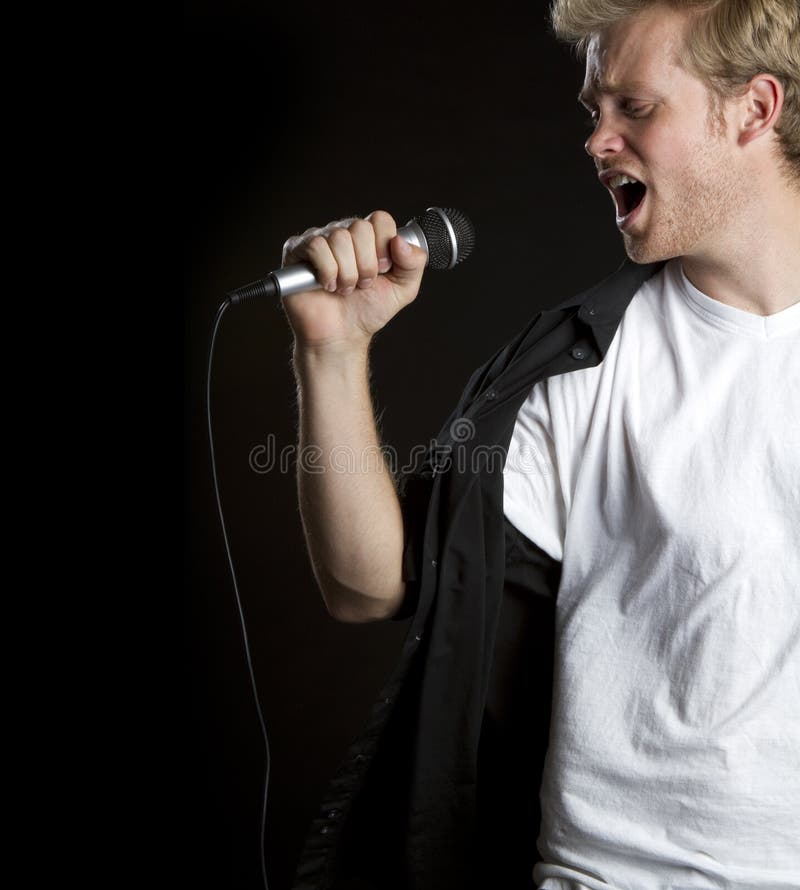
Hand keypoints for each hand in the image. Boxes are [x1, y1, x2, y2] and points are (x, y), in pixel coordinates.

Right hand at [281, 210, 426, 351]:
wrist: (341, 336)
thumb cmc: (366, 312)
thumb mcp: (403, 290)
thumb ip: (414, 263)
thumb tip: (400, 241)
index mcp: (368, 238)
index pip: (380, 220)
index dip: (384, 247)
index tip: (382, 270)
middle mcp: (343, 233)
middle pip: (360, 228)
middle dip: (366, 265)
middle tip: (362, 284)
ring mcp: (320, 241)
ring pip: (338, 237)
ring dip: (346, 273)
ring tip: (344, 289)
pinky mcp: (297, 251)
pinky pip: (316, 246)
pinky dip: (327, 271)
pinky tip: (326, 286)